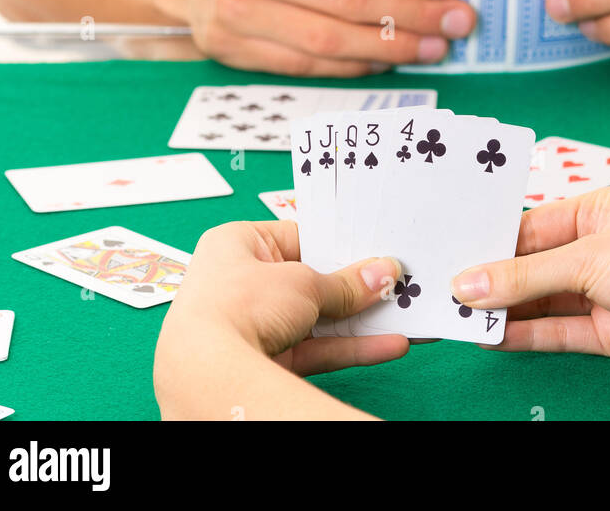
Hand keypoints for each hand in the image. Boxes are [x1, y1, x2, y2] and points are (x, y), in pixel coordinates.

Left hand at [154, 220, 406, 412]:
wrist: (209, 371)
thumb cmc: (239, 305)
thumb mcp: (303, 283)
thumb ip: (345, 284)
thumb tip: (382, 274)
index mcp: (235, 244)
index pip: (295, 237)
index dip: (333, 244)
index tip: (370, 249)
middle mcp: (239, 282)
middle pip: (307, 280)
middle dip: (350, 286)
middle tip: (392, 282)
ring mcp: (251, 324)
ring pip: (315, 317)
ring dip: (357, 318)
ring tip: (401, 313)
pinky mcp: (265, 360)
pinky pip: (315, 348)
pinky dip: (349, 347)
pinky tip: (387, 345)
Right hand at [183, 0, 475, 74]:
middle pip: (342, 0)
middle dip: (410, 14)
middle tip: (457, 21)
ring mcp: (229, 10)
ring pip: (326, 40)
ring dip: (390, 47)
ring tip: (433, 46)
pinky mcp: (227, 48)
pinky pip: (304, 65)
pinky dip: (353, 65)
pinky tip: (387, 59)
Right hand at [452, 186, 609, 379]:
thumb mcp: (587, 259)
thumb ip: (525, 277)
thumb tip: (469, 284)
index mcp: (600, 210)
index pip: (533, 224)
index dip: (493, 240)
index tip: (453, 251)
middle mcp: (600, 248)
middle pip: (534, 263)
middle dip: (493, 276)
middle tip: (444, 284)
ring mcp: (603, 290)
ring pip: (541, 299)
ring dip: (504, 308)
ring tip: (457, 315)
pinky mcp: (609, 329)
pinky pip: (556, 330)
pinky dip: (525, 334)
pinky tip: (492, 335)